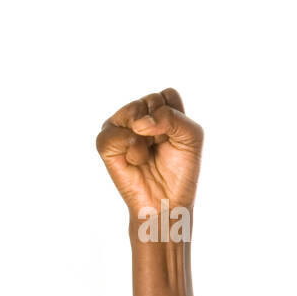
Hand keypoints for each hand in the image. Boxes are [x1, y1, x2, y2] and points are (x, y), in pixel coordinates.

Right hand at [95, 88, 202, 215]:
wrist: (167, 200)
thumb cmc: (181, 170)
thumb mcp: (191, 137)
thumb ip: (173, 117)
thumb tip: (138, 123)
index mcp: (160, 110)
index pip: (167, 95)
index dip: (176, 117)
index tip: (177, 139)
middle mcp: (138, 114)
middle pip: (150, 100)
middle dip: (162, 128)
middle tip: (161, 148)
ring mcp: (120, 126)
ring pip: (132, 112)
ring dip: (148, 138)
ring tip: (148, 154)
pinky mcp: (106, 142)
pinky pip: (116, 133)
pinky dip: (133, 150)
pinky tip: (136, 161)